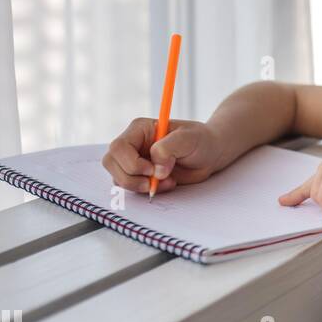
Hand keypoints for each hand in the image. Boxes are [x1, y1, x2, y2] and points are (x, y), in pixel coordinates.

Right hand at [103, 117, 225, 193]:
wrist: (210, 154)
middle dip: (131, 178)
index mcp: (140, 129)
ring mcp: (135, 161)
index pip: (119, 147)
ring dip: (140, 186)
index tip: (152, 170)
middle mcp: (133, 145)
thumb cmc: (200, 140)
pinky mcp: (141, 176)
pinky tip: (166, 184)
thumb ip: (168, 148)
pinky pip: (131, 188)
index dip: (131, 162)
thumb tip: (156, 168)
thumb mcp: (188, 138)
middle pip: (111, 163)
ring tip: (166, 181)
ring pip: (118, 178)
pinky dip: (146, 191)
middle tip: (154, 182)